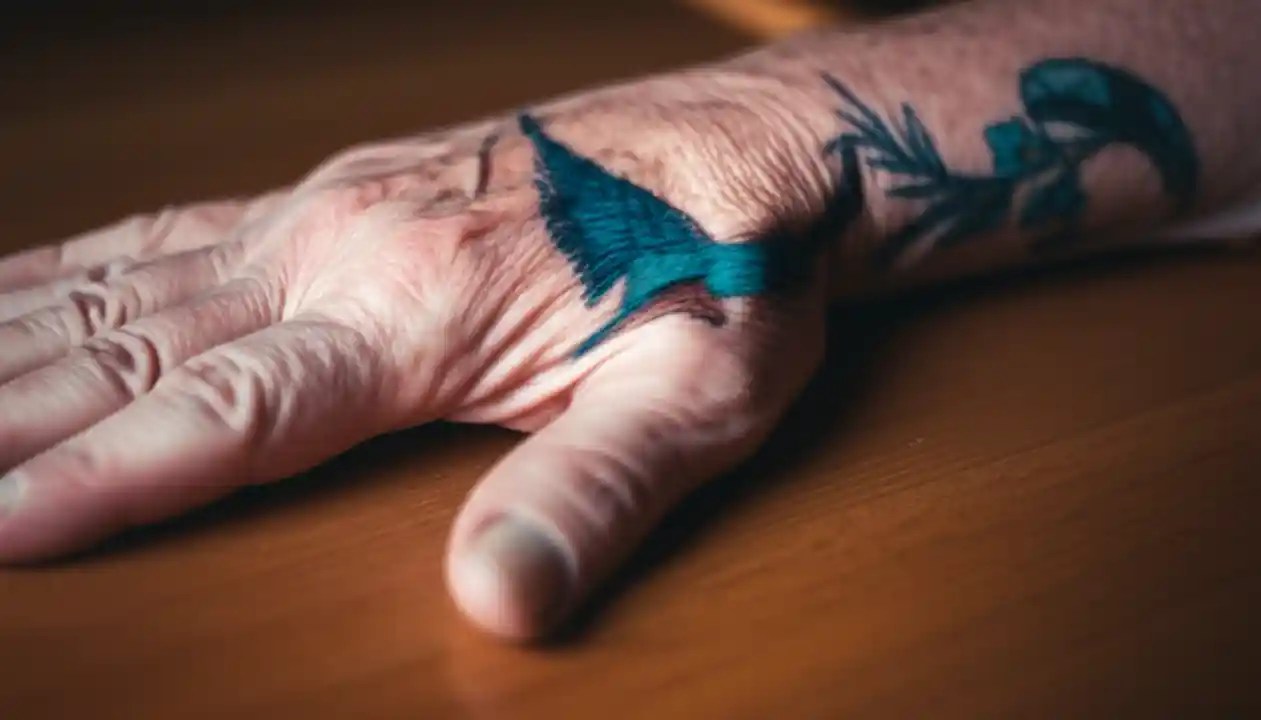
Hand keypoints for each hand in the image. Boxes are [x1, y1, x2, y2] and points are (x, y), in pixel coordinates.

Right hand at [0, 72, 833, 638]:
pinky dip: (71, 265)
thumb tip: (497, 599)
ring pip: (128, 276)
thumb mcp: (692, 400)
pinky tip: (20, 289)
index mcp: (420, 305)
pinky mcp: (342, 189)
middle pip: (138, 341)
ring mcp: (333, 204)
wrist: (746, 154)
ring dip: (13, 333)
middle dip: (11, 413)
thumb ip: (591, 494)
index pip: (230, 410)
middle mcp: (346, 241)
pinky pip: (173, 227)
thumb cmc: (725, 273)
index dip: (104, 478)